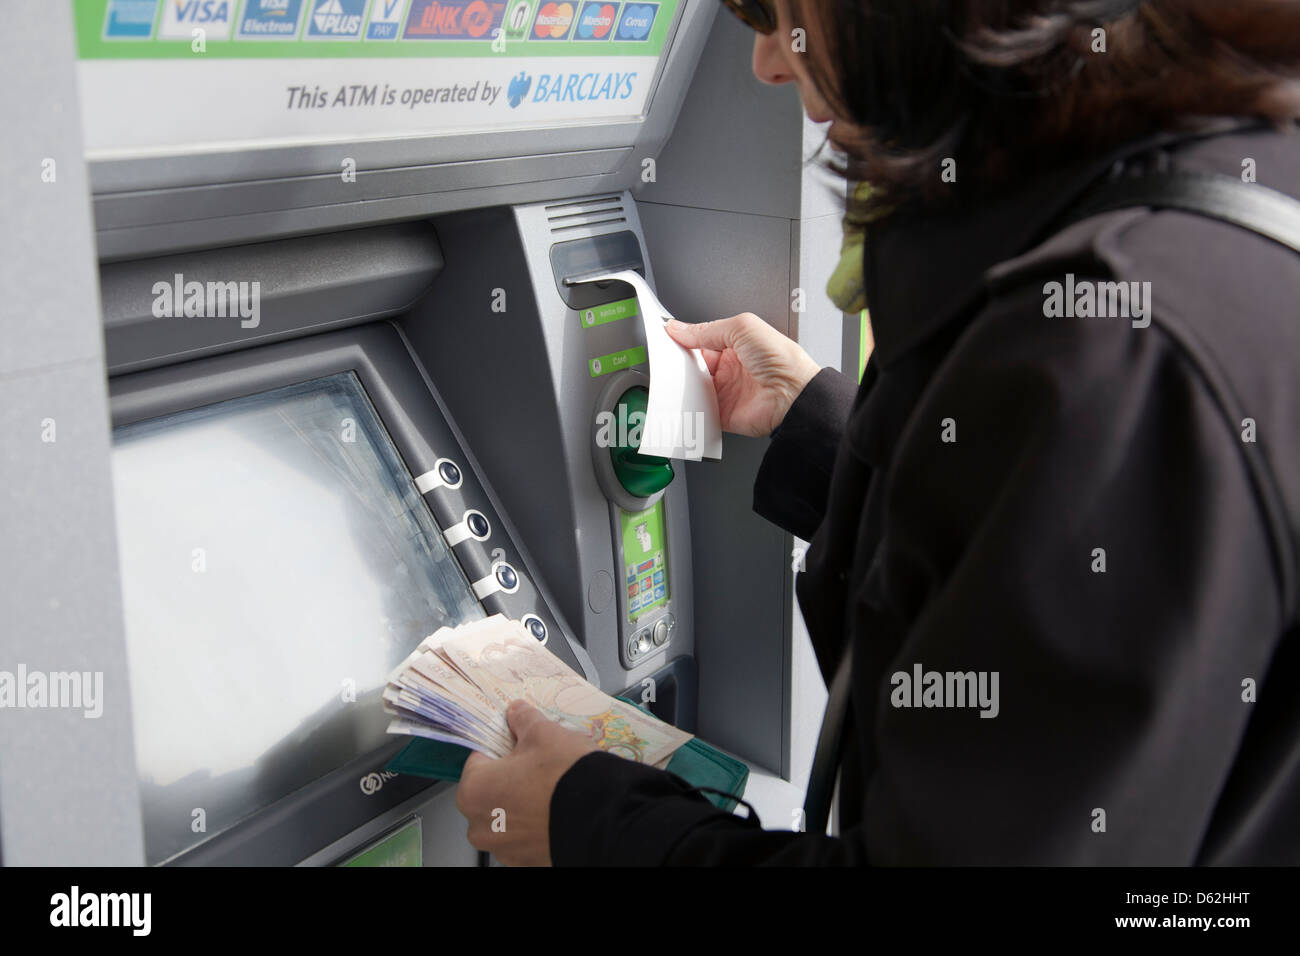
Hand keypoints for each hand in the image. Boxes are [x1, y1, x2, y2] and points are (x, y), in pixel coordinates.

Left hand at [455, 700, 598, 865]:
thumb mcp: (544, 733)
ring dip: (522, 805)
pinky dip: (536, 825)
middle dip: (509, 779)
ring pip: (507, 817)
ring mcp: (504, 849)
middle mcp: (481, 827)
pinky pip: (525, 837)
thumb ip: (523, 720)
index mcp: (473, 791)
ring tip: (552, 790)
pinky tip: (557, 810)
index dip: (501, 748)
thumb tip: (516, 711)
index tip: (519, 746)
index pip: (478, 760)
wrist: (604, 818)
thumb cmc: (565, 776)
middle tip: (538, 767)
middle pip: (489, 792)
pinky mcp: (528, 862)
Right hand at [666, 313, 821, 436]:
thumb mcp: (742, 328)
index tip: (666, 337)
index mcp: (735, 344)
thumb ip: (707, 328)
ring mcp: (725, 391)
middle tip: (668, 358)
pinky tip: (684, 398)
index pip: (700, 339)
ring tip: (675, 378)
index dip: (684, 339)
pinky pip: (699, 410)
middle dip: (679, 362)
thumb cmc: (781, 360)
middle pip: (693, 364)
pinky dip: (689, 406)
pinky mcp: (722, 413)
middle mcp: (729, 367)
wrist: (793, 396)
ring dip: (682, 384)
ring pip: (692, 387)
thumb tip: (679, 328)